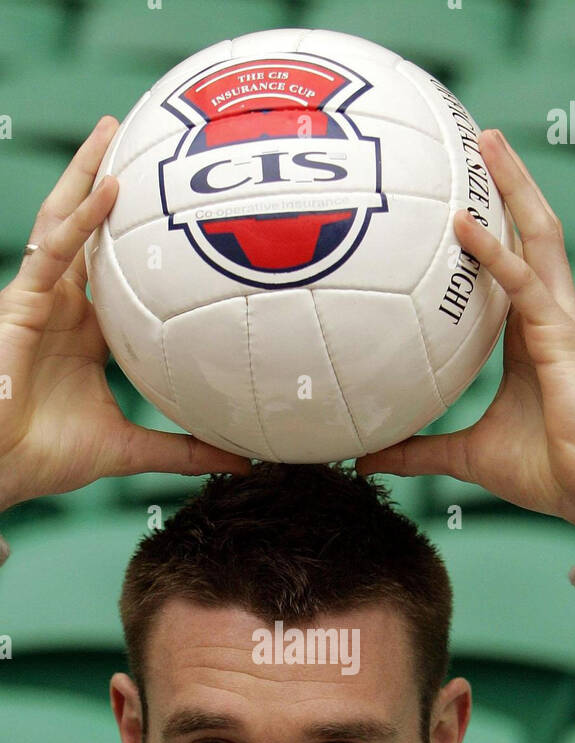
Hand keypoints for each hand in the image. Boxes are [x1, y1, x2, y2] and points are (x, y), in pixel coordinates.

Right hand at [0, 117, 250, 512]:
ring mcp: (40, 300)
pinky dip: (82, 221)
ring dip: (87, 176)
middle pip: (87, 231)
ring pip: (65, 224)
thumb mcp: (130, 448)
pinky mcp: (22, 303)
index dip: (139, 239)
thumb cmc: (49, 458)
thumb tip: (243, 461)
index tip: (178, 211)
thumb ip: (183, 449)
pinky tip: (109, 189)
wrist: (3, 471)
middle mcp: (63, 308)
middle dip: (105, 182)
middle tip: (137, 135)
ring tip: (113, 130)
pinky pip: (54, 252)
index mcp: (86, 333)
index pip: (117, 273)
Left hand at [357, 129, 574, 542]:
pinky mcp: (562, 337)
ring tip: (488, 143)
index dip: (494, 225)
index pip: (512, 264)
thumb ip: (417, 450)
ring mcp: (560, 322)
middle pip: (531, 233)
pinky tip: (461, 225)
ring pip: (537, 238)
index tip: (462, 190)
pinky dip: (493, 254)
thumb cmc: (542, 472)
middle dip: (511, 184)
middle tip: (481, 137)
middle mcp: (548, 317)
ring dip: (513, 188)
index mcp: (529, 336)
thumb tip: (365, 458)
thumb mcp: (463, 456)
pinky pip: (523, 285)